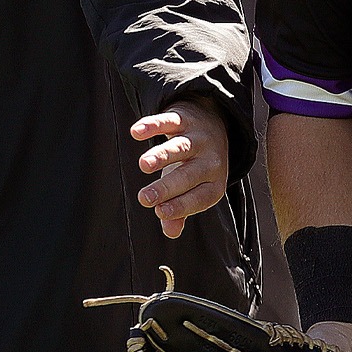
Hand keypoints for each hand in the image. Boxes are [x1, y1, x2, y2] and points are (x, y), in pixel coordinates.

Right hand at [132, 99, 230, 238]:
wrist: (214, 124)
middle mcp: (210, 161)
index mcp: (214, 183)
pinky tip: (136, 132)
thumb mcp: (191, 189)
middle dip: (166, 187)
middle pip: (188, 176)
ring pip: (180, 148)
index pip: (199, 198)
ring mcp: (198, 138)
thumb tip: (171, 232)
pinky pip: (169, 121)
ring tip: (144, 165)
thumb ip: (180, 210)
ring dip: (162, 156)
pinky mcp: (185, 118)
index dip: (181, 205)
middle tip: (144, 198)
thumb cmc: (194, 166)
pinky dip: (153, 125)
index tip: (160, 211)